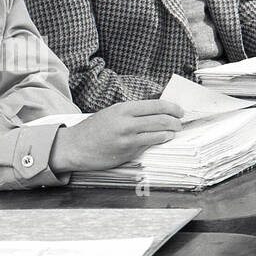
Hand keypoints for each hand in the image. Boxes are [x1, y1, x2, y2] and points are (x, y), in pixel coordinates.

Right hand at [49, 100, 183, 172]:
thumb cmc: (93, 131)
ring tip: (175, 131)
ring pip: (159, 130)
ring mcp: (128, 136)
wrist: (75, 146)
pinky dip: (161, 139)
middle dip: (175, 120)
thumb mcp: (112, 114)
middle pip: (161, 117)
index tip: (179, 110)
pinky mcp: (127, 150)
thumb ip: (131, 113)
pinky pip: (151, 142)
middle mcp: (126, 120)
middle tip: (180, 122)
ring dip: (171, 131)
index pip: (155, 104)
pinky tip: (165, 138)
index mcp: (123, 108)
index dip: (172, 107)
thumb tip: (154, 112)